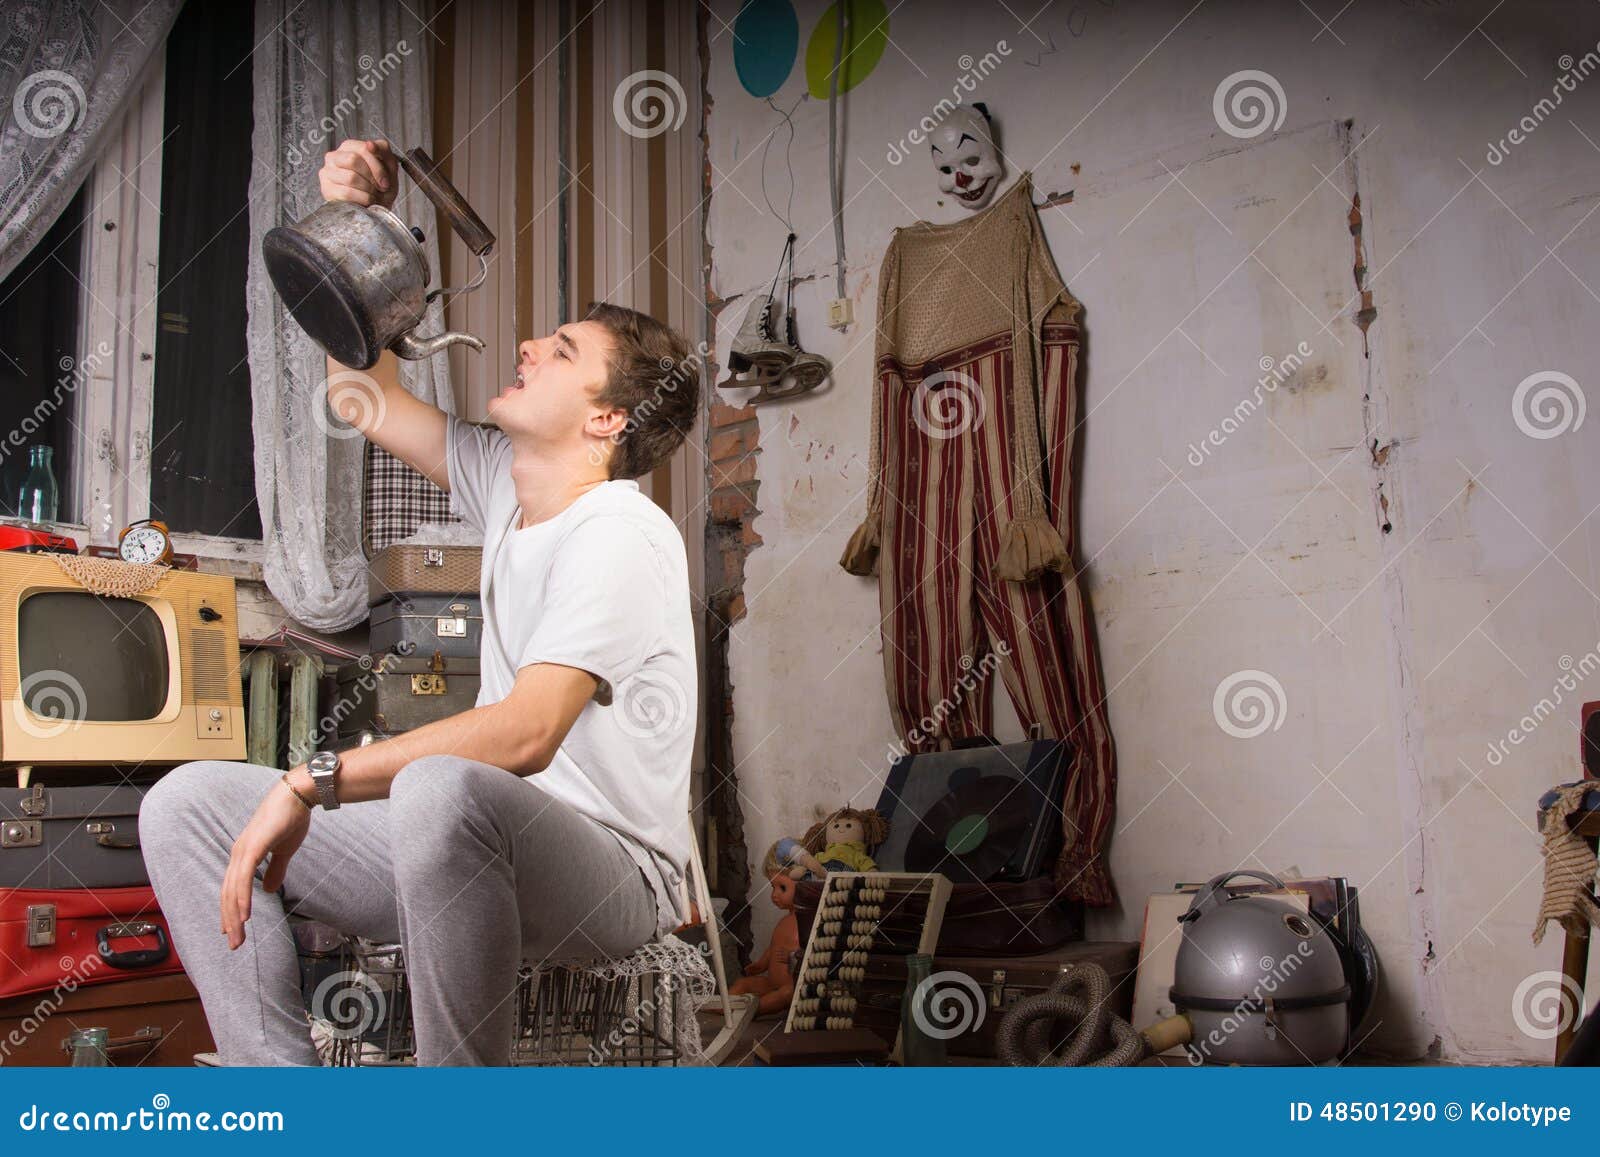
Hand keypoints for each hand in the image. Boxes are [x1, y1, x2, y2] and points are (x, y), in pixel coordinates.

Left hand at [220, 770, 313, 949]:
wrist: (298, 795)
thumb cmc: (291, 818)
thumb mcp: (284, 850)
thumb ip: (275, 870)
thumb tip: (268, 890)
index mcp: (243, 854)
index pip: (231, 889)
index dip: (230, 911)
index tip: (232, 930)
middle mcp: (237, 854)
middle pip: (227, 894)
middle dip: (229, 921)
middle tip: (234, 943)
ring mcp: (243, 850)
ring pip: (232, 890)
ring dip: (234, 916)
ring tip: (237, 936)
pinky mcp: (252, 848)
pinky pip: (243, 878)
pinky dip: (242, 898)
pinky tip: (245, 914)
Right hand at [318, 138, 397, 208]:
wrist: (375, 211)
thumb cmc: (381, 187)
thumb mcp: (389, 167)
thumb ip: (383, 150)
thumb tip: (369, 144)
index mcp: (349, 147)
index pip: (363, 148)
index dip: (377, 167)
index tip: (385, 181)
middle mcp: (334, 156)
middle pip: (353, 160)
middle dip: (372, 177)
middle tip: (380, 188)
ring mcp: (327, 172)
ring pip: (350, 177)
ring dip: (368, 190)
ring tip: (372, 195)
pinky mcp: (326, 189)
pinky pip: (347, 192)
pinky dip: (362, 199)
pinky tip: (365, 202)